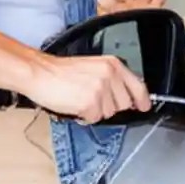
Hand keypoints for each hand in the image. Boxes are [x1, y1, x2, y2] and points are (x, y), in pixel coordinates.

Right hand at [24, 55, 150, 123]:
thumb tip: (127, 96)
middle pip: (124, 104)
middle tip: (91, 97)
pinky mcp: (90, 103)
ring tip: (80, 98)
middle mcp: (110, 75)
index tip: (144, 106)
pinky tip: (75, 104)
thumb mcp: (92, 67)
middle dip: (109, 106)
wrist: (40, 73)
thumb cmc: (60, 71)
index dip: (142, 99)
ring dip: (95, 111)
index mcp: (112, 64)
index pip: (138, 85)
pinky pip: (94, 119)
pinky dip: (84, 116)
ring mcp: (101, 90)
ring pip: (109, 113)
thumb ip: (112, 79)